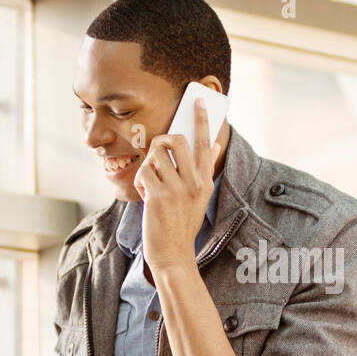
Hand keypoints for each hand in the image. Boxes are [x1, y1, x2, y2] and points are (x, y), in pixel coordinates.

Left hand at [133, 97, 220, 272]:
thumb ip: (205, 170)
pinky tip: (145, 193)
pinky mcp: (157, 195)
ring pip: (157, 153)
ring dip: (149, 162)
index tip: (198, 101)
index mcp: (205, 181)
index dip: (201, 120)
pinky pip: (145, 170)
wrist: (174, 254)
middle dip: (163, 139)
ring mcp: (176, 188)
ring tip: (151, 180)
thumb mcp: (201, 197)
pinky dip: (141, 179)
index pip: (204, 143)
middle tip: (159, 150)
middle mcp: (194, 182)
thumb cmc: (183, 224)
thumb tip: (215, 146)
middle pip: (178, 140)